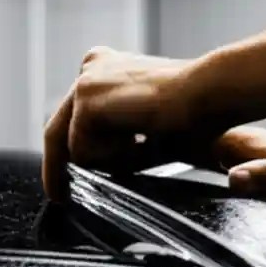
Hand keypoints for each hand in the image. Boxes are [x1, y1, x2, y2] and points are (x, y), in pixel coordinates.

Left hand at [42, 47, 206, 200]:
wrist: (209, 92)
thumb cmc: (190, 114)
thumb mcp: (143, 134)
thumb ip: (115, 146)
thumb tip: (93, 170)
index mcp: (104, 68)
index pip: (71, 118)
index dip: (64, 153)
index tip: (61, 183)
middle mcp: (90, 68)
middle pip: (57, 130)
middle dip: (56, 168)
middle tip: (58, 198)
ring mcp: (85, 83)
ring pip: (74, 146)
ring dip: (106, 159)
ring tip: (145, 140)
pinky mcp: (86, 102)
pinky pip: (83, 153)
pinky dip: (110, 158)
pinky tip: (141, 136)